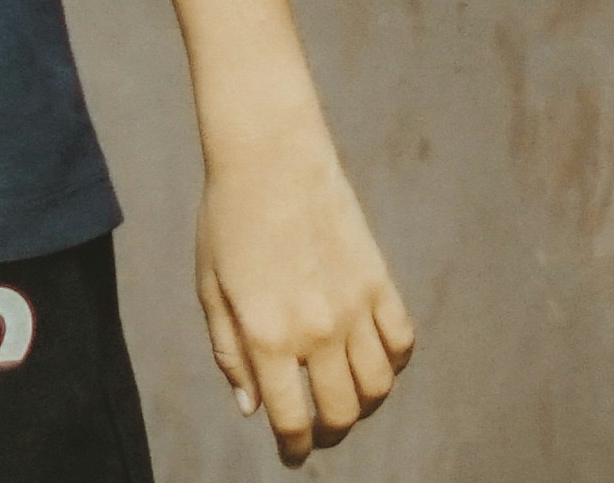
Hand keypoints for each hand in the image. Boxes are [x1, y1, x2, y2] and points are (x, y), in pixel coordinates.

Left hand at [197, 129, 411, 460]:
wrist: (270, 160)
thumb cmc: (228, 222)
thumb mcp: (211, 289)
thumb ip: (230, 352)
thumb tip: (252, 408)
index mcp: (268, 335)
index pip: (290, 418)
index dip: (292, 446)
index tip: (290, 455)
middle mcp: (317, 330)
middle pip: (340, 411)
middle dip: (326, 433)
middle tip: (314, 433)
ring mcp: (355, 308)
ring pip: (378, 386)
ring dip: (362, 406)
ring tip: (342, 404)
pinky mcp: (380, 284)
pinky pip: (402, 344)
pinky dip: (393, 365)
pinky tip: (372, 363)